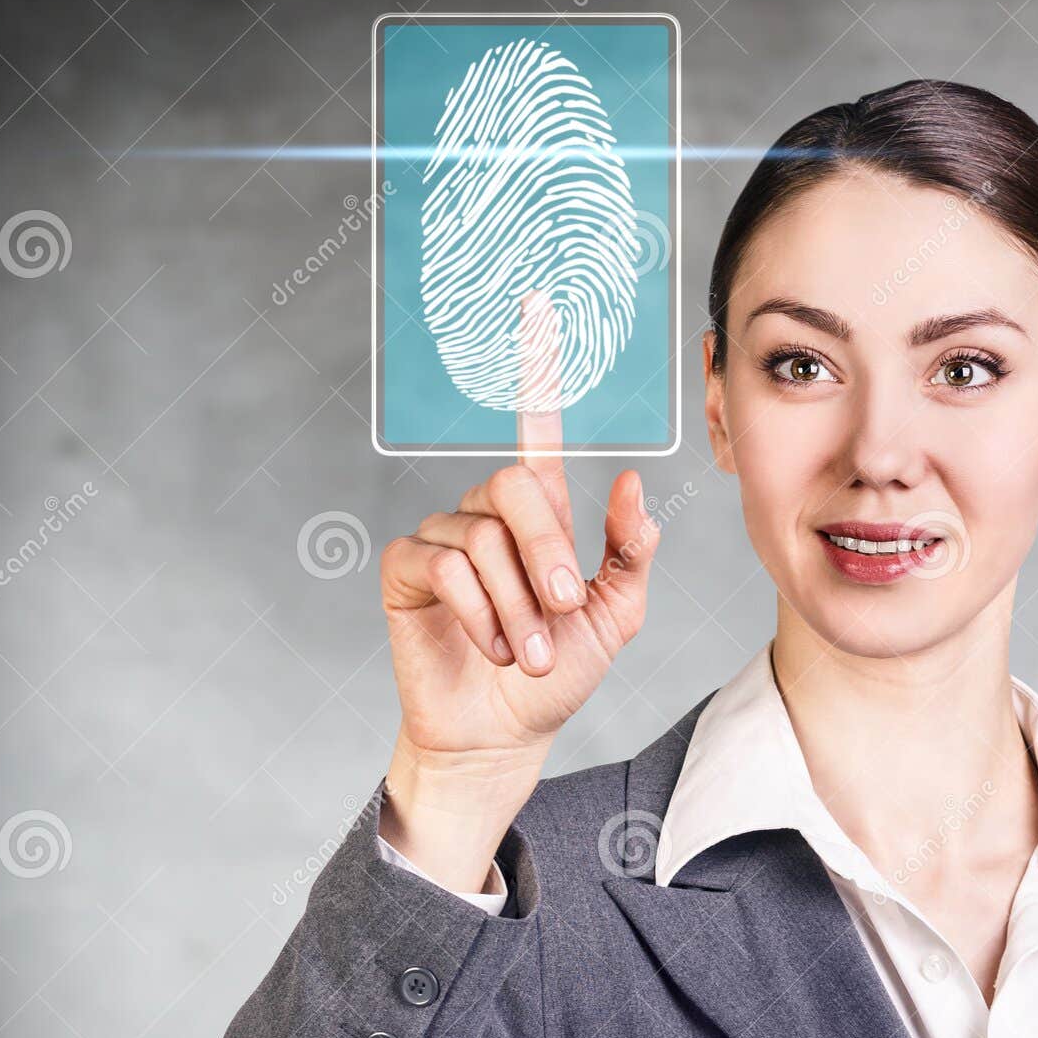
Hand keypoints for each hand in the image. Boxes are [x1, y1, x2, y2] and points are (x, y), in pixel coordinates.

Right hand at [377, 291, 659, 877]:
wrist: (505, 734)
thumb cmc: (559, 675)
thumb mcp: (614, 616)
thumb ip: (629, 552)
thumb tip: (630, 480)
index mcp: (540, 517)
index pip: (534, 432)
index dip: (534, 371)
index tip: (535, 304)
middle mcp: (487, 516)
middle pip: (516, 487)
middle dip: (549, 554)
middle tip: (563, 612)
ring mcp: (443, 538)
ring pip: (486, 539)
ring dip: (518, 608)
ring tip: (529, 653)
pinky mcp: (407, 570)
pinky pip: (447, 565)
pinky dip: (481, 613)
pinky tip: (493, 647)